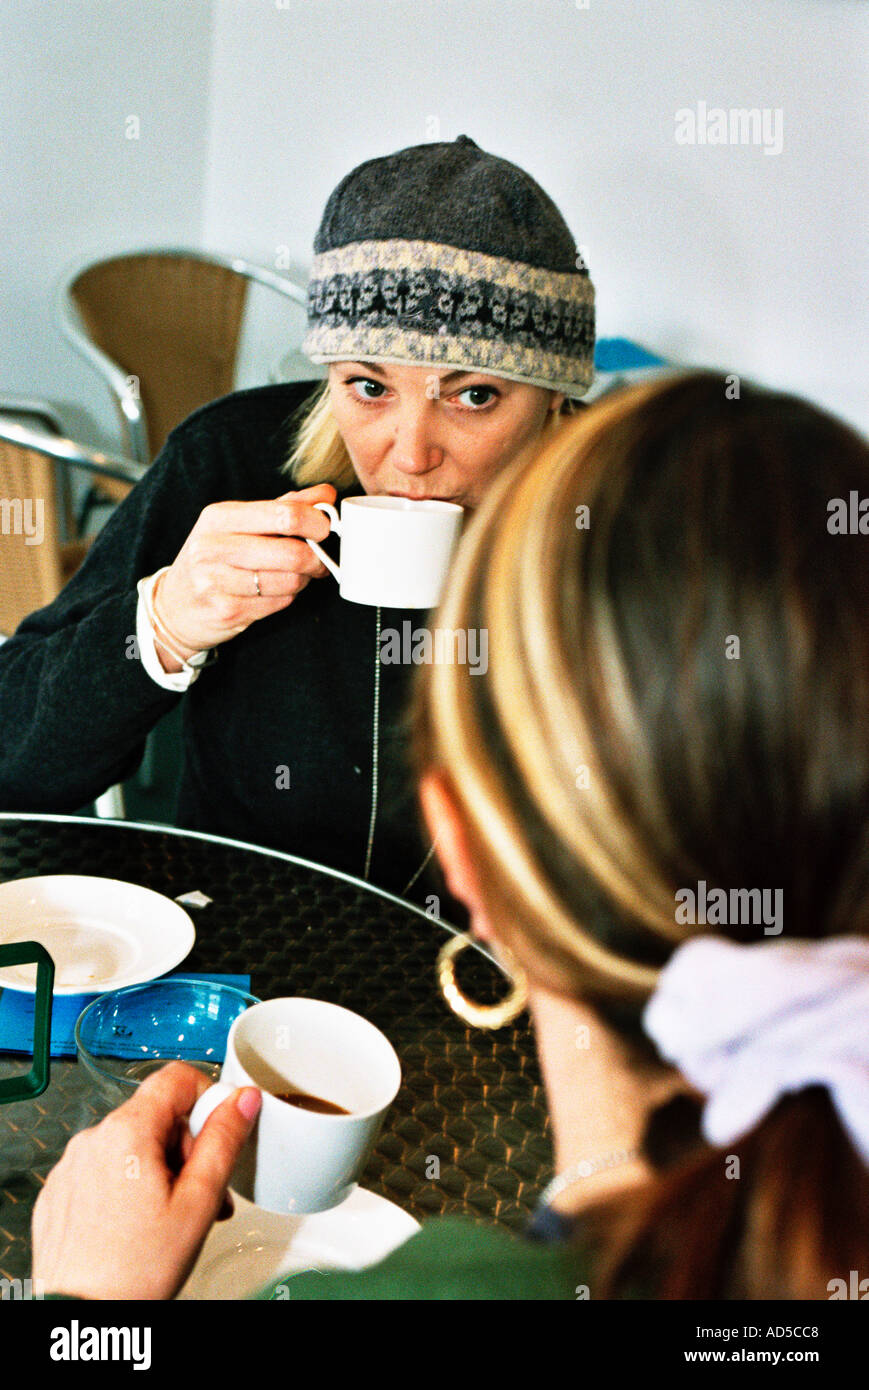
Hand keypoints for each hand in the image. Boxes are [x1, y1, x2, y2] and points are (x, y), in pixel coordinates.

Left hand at [31, 1061, 261, 1299]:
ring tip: (175, 1218)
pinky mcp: (61, 1192)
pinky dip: (128, 1187)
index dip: (207, 1100)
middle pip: (156, 1116)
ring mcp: (73, 1166)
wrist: (84, 1318)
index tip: (220, 1134)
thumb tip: (243, 1099)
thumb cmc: (137, 1272)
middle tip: (203, 1193)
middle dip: (188, 1148)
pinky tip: (139, 1225)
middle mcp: (93, 1139)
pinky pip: (104, 1170)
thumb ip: (223, 1141)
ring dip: (161, 1170)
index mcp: (127, 1132)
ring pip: (131, 1146)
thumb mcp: (198, 1202)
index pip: (177, 1078)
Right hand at [155, 483, 336, 661]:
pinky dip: (287, 598)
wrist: (176, 605)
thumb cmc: (215, 560)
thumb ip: (285, 506)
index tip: (327, 528)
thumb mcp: (240, 524)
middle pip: (291, 552)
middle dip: (316, 558)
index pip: (284, 514)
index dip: (317, 522)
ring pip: (289, 581)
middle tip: (320, 560)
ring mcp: (216, 581)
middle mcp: (213, 547)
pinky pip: (279, 603)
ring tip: (294, 576)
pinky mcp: (226, 610)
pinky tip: (275, 592)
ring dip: (302, 580)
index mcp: (219, 517)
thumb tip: (326, 494)